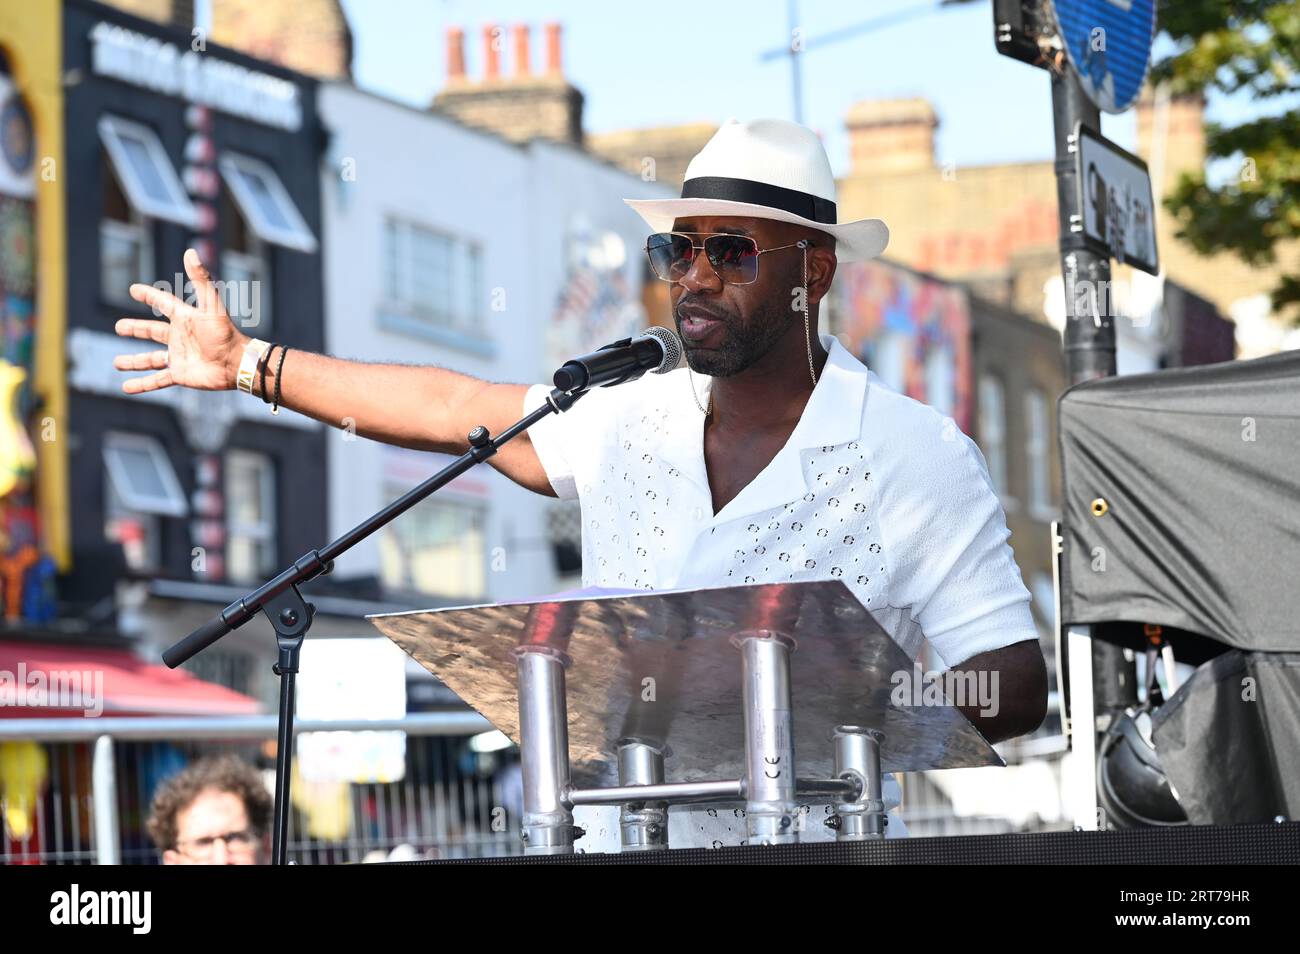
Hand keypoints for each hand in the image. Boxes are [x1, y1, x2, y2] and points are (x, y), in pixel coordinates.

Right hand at [114, 249, 248, 392]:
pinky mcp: (180, 374)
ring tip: (116, 362)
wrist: (237, 363)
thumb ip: (200, 279)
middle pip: (152, 331)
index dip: (149, 296)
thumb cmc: (225, 333)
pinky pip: (157, 380)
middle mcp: (180, 337)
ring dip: (134, 361)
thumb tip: (190, 251)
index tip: (133, 290)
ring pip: (151, 359)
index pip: (163, 304)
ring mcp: (179, 357)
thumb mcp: (211, 305)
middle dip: (136, 329)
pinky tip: (127, 388)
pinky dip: (142, 384)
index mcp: (185, 319)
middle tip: (118, 327)